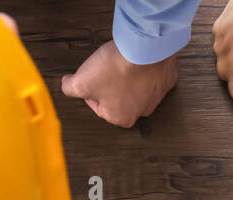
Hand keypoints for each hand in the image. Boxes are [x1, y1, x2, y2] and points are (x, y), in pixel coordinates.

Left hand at [62, 40, 177, 127]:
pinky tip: (136, 60)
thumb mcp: (81, 81)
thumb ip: (69, 88)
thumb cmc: (117, 69)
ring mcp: (157, 97)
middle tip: (106, 68)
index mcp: (121, 118)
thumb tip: (66, 86)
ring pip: (136, 88)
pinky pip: (151, 77)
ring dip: (128, 76)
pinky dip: (144, 69)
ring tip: (121, 62)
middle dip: (111, 83)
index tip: (91, 76)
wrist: (144, 49)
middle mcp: (141, 112)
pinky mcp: (166, 82)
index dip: (91, 88)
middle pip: (118, 97)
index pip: (98, 105)